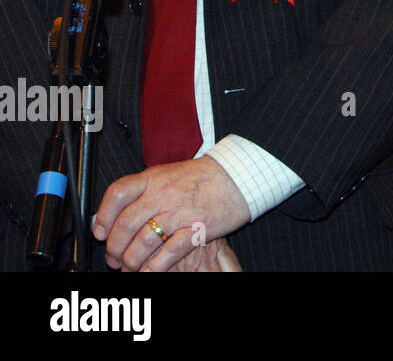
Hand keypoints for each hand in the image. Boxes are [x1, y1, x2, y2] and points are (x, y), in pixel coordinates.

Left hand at [93, 155, 250, 271]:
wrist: (239, 175)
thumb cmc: (206, 175)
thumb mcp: (169, 174)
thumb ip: (145, 189)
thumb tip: (118, 210)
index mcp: (153, 178)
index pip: (117, 194)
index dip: (103, 216)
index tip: (99, 231)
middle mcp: (162, 195)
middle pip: (125, 225)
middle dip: (115, 247)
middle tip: (114, 258)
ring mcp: (179, 212)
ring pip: (143, 242)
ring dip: (131, 260)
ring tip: (129, 267)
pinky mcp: (196, 228)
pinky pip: (168, 252)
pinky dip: (154, 267)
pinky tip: (149, 272)